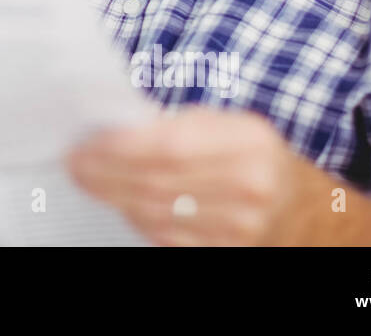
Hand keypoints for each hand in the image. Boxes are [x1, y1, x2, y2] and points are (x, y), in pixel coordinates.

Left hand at [65, 106, 312, 245]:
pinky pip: (167, 236)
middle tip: (75, 163)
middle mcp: (251, 186)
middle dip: (106, 173)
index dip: (120, 148)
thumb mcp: (221, 120)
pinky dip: (136, 217)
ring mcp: (243, 226)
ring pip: (157, 213)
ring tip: (87, 179)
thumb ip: (173, 123)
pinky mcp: (229, 250)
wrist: (296, 199)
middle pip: (158, 183)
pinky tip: (119, 201)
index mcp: (249, 140)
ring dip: (114, 196)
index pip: (169, 146)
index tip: (86, 144)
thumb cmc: (245, 149)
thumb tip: (108, 131)